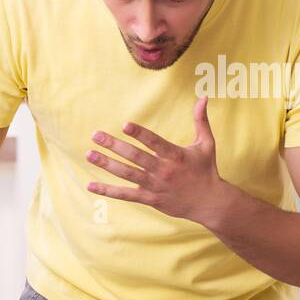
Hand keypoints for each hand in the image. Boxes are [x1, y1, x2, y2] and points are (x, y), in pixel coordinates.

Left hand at [85, 95, 230, 226]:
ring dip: (107, 164)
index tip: (124, 125)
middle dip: (114, 146)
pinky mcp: (150, 199)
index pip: (155, 143)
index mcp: (176, 156)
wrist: (210, 202)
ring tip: (89, 154)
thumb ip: (201, 121)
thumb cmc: (206, 170)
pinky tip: (91, 186)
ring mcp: (155, 186)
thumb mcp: (207, 144)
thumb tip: (203, 97)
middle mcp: (163, 171)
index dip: (140, 134)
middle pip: (135, 157)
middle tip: (95, 135)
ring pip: (127, 174)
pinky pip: (126, 195)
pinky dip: (108, 191)